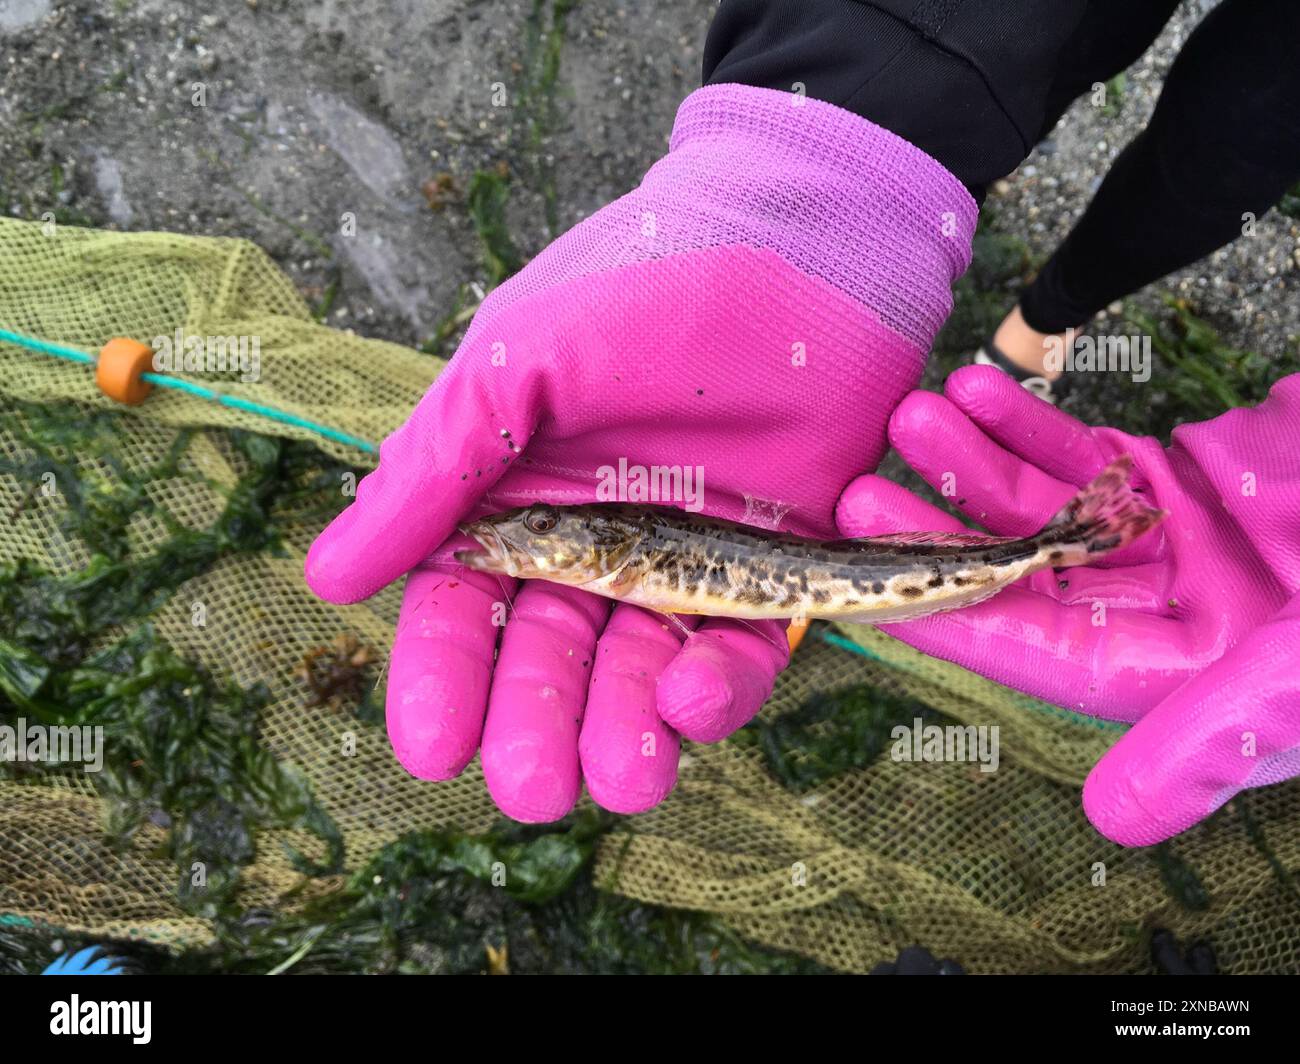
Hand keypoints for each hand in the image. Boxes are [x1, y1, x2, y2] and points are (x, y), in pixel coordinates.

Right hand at [305, 85, 975, 821]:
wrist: (801, 240)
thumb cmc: (644, 281)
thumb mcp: (515, 365)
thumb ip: (431, 473)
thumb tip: (328, 577)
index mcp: (514, 498)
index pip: (462, 607)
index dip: (442, 678)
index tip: (431, 746)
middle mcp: (592, 545)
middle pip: (548, 659)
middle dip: (534, 727)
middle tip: (529, 788)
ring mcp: (683, 564)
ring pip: (639, 676)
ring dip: (623, 733)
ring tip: (620, 781)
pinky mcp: (771, 572)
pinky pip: (740, 651)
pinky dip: (718, 686)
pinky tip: (691, 699)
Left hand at [836, 365, 1299, 843]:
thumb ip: (1218, 743)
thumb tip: (1117, 823)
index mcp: (1184, 677)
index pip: (1043, 649)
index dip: (958, 614)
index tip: (875, 583)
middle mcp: (1163, 614)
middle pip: (1026, 568)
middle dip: (947, 524)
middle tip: (863, 489)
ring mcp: (1169, 540)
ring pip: (1046, 501)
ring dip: (977, 457)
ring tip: (915, 413)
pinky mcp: (1186, 477)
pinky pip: (1091, 450)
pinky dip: (1033, 419)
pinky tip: (976, 386)